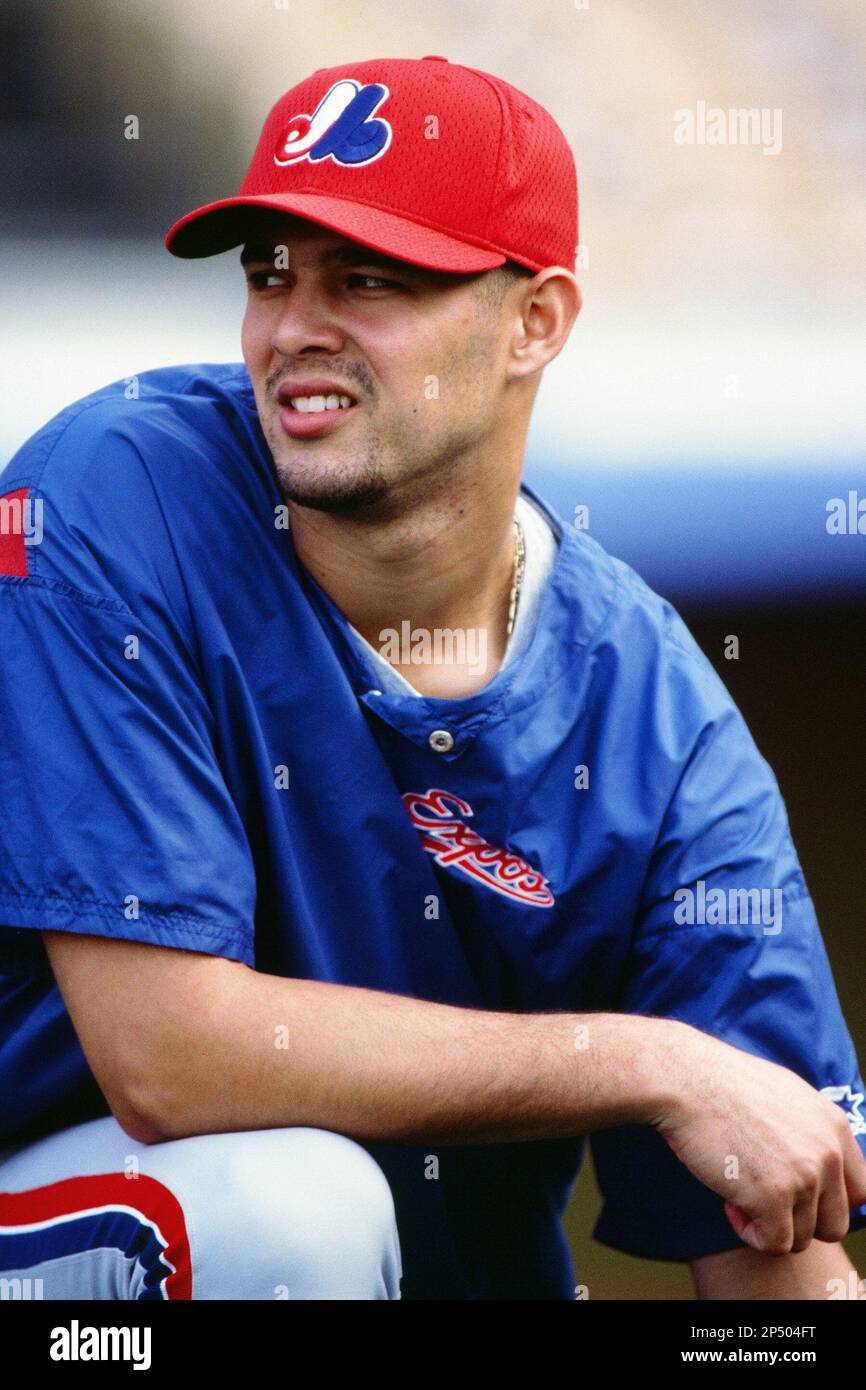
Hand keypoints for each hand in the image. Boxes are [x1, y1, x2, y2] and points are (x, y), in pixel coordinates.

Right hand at [649, 1022, 865, 1254]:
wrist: (687, 1079)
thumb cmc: (723, 1083)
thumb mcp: (786, 1094)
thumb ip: (812, 1130)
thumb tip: (819, 1160)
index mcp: (835, 1126)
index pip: (860, 1191)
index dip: (827, 1202)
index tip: (794, 1195)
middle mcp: (827, 1153)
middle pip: (834, 1223)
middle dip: (799, 1221)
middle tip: (764, 1199)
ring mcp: (804, 1177)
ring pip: (802, 1238)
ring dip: (770, 1225)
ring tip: (739, 1193)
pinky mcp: (773, 1198)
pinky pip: (775, 1243)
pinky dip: (751, 1234)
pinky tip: (731, 1205)